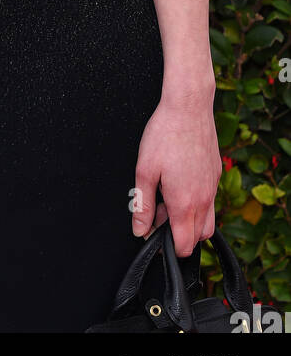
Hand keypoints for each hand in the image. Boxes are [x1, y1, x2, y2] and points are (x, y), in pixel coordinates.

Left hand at [132, 90, 221, 256]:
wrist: (188, 107)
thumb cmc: (165, 134)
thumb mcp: (144, 170)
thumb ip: (142, 205)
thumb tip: (140, 229)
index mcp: (185, 203)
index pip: (184, 245)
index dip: (168, 248)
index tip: (154, 238)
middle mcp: (204, 199)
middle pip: (198, 238)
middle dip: (178, 235)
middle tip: (156, 215)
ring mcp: (213, 188)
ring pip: (207, 222)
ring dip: (189, 222)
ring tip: (167, 201)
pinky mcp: (216, 175)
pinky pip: (210, 202)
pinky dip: (197, 204)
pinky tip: (178, 184)